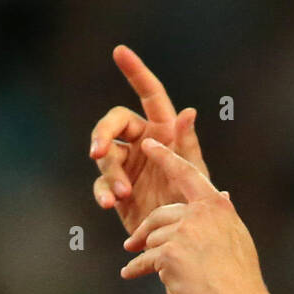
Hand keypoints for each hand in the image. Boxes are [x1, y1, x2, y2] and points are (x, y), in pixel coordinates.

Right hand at [89, 45, 217, 235]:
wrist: (182, 242)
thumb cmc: (195, 205)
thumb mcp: (194, 175)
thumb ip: (187, 146)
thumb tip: (188, 111)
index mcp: (164, 130)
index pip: (149, 94)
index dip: (136, 72)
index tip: (120, 51)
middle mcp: (143, 142)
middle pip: (114, 122)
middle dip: (103, 134)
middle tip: (98, 151)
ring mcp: (127, 165)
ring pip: (105, 156)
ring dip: (110, 172)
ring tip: (122, 193)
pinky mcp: (116, 189)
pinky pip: (101, 184)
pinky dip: (103, 192)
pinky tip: (109, 203)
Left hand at [119, 138, 269, 293]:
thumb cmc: (239, 278)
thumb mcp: (236, 237)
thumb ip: (221, 214)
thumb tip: (222, 193)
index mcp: (216, 206)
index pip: (186, 174)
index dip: (165, 156)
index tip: (147, 143)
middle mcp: (200, 214)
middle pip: (161, 216)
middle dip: (145, 232)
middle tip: (130, 244)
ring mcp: (183, 233)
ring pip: (152, 240)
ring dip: (145, 256)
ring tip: (137, 267)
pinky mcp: (169, 255)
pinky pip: (145, 260)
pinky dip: (136, 269)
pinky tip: (128, 274)